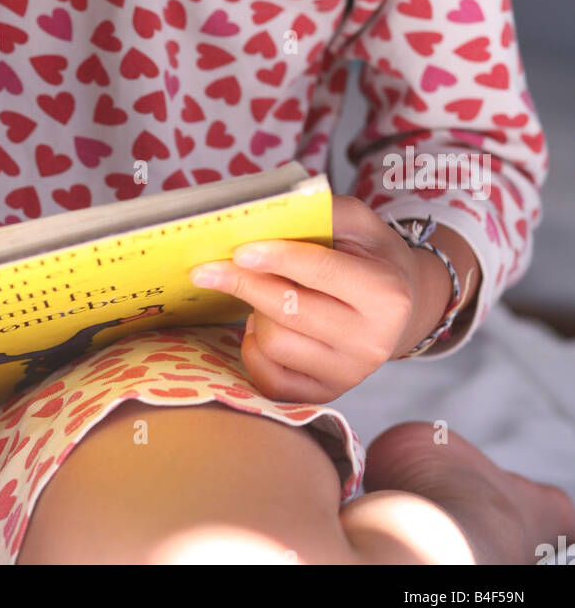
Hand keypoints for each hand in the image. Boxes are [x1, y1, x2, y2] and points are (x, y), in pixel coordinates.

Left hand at [189, 195, 446, 402]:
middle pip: (289, 312)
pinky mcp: (324, 394)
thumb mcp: (358, 223)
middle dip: (244, 283)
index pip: (321, 272)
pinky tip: (263, 325)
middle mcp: (371, 343)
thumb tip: (266, 214)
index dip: (277, 258)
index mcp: (385, 294)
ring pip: (274, 343)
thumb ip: (321, 212)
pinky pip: (267, 376)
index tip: (238, 250)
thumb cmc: (370, 257)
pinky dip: (253, 347)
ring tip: (263, 293)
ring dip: (255, 313)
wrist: (400, 309)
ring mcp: (348, 376)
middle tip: (207, 268)